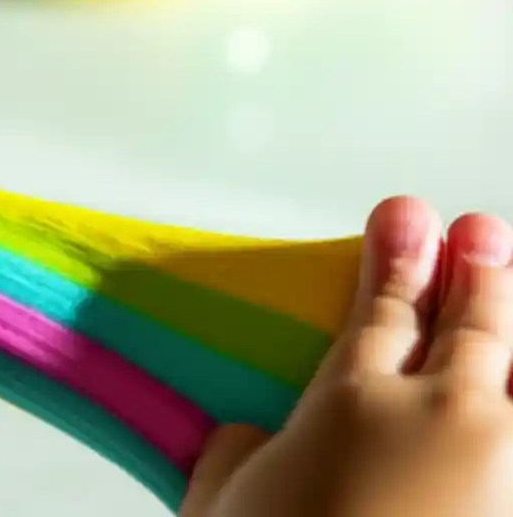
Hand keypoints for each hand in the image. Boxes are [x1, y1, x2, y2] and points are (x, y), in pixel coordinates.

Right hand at [183, 197, 512, 516]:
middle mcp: (437, 415)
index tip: (408, 215)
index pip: (384, 308)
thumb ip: (234, 456)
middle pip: (466, 324)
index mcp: (352, 399)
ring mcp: (497, 465)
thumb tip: (245, 438)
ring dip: (512, 317)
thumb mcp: (220, 504)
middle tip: (480, 228)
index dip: (398, 258)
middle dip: (474, 269)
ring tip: (509, 267)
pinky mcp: (511, 503)